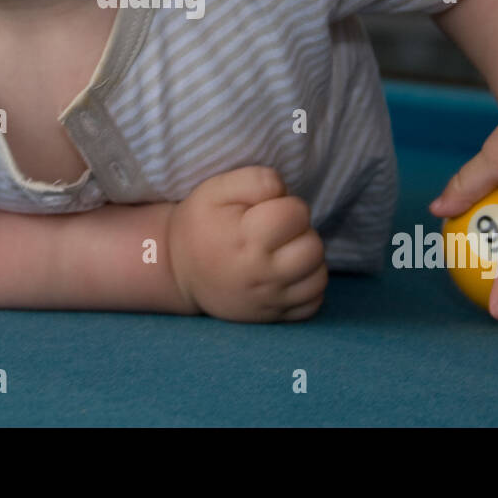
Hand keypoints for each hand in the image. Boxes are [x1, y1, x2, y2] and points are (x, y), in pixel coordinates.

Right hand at [168, 166, 327, 322]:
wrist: (178, 270)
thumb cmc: (201, 223)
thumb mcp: (216, 189)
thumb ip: (255, 180)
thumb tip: (286, 193)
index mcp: (246, 239)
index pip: (298, 213)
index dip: (287, 205)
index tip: (267, 210)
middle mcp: (260, 274)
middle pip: (314, 247)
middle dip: (300, 232)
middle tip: (276, 232)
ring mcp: (269, 301)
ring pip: (318, 276)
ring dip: (307, 259)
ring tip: (283, 252)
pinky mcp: (274, 317)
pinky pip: (314, 303)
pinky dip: (307, 286)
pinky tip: (287, 274)